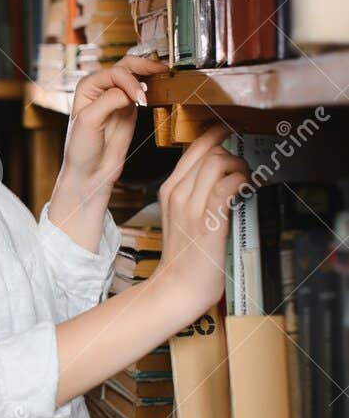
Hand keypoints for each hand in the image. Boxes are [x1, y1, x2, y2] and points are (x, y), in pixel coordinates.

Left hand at [61, 55, 168, 197]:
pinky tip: (159, 85)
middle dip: (143, 66)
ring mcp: (116, 98)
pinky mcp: (128, 109)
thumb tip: (131, 91)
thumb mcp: (90, 121)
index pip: (114, 73)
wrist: (90, 173)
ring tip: (163, 72)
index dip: (129, 82)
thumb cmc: (81, 149)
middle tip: (161, 69)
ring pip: (135, 75)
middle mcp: (101, 88)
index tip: (139, 100)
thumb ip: (109, 101)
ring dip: (149, 71)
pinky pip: (141, 90)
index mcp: (88, 87)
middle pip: (126, 66)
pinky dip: (151, 85)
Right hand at [154, 124, 251, 316]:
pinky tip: (247, 190)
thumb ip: (195, 194)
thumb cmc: (184, 256)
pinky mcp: (208, 220)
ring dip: (241, 168)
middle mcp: (177, 193)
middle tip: (245, 171)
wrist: (177, 287)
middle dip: (235, 155)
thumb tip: (221, 176)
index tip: (234, 130)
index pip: (195, 147)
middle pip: (209, 152)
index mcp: (169, 189)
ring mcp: (191, 206)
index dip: (217, 133)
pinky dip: (242, 182)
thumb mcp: (181, 217)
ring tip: (247, 182)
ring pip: (218, 163)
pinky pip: (227, 186)